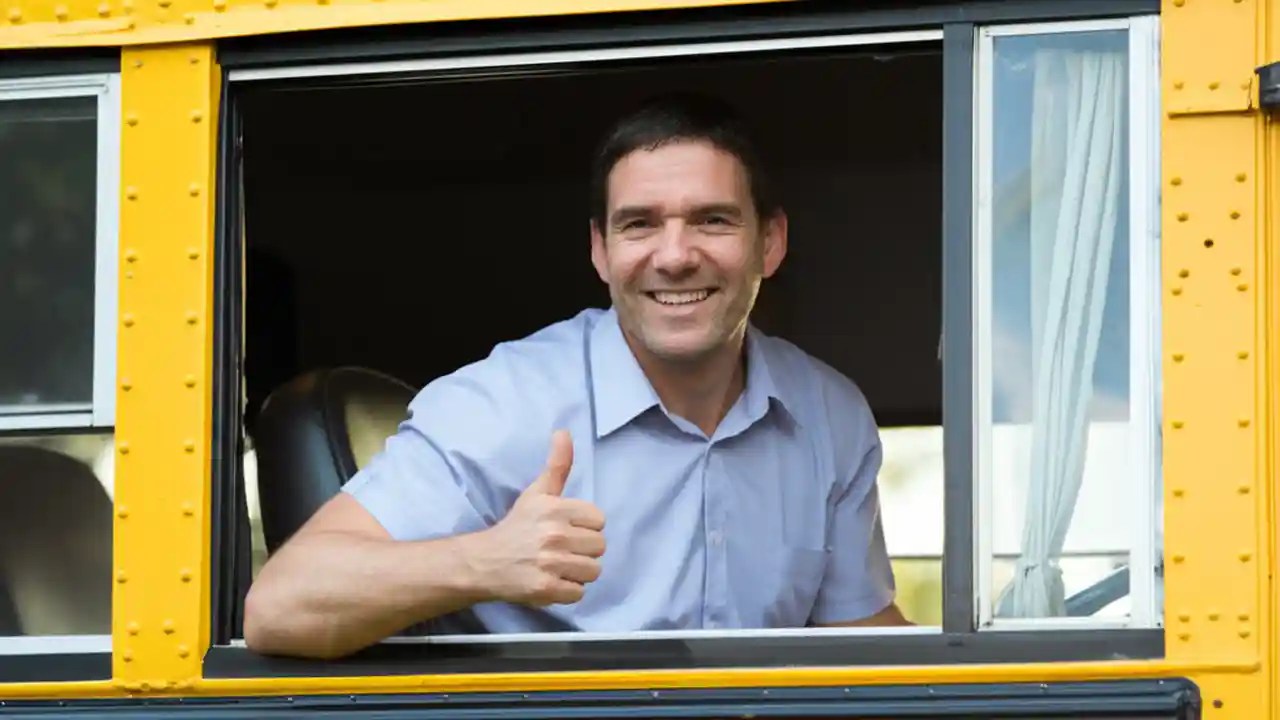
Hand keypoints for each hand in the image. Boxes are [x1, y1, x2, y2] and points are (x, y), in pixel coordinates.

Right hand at [472, 430, 605, 605]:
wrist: (484, 561)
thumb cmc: (516, 525)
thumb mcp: (537, 492)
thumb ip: (558, 464)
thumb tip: (564, 431)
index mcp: (555, 509)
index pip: (599, 521)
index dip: (585, 526)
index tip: (567, 528)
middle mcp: (554, 535)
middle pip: (599, 547)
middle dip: (583, 550)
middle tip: (562, 549)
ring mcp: (550, 564)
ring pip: (593, 571)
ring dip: (578, 571)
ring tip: (558, 565)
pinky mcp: (546, 589)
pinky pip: (579, 592)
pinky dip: (567, 590)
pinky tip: (552, 580)